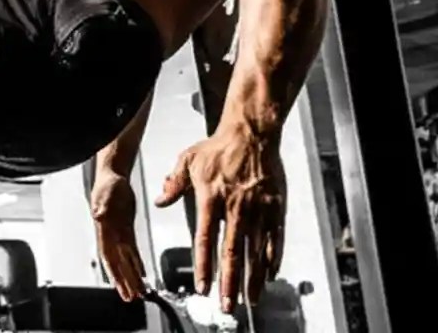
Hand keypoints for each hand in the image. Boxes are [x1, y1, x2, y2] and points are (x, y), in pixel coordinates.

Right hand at [90, 170, 146, 301]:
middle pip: (117, 263)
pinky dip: (137, 263)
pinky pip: (132, 250)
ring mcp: (118, 234)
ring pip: (125, 260)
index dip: (114, 273)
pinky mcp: (127, 230)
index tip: (121, 288)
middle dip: (124, 281)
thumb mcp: (105, 192)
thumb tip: (99, 215)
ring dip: (131, 276)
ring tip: (139, 293)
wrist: (113, 175)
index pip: (109, 256)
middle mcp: (110, 235)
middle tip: (132, 298)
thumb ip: (102, 204)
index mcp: (104, 229)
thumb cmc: (107, 182)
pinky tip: (143, 273)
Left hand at [155, 125, 286, 312]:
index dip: (204, 266)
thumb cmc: (218, 147)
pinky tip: (269, 275)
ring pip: (256, 251)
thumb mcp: (188, 160)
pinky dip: (273, 259)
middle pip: (232, 253)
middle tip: (227, 305)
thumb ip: (173, 184)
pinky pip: (276, 239)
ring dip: (252, 278)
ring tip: (250, 300)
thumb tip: (160, 201)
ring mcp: (259, 209)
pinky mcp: (276, 207)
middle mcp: (235, 207)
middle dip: (229, 283)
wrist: (252, 133)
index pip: (205, 239)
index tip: (202, 286)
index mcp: (211, 198)